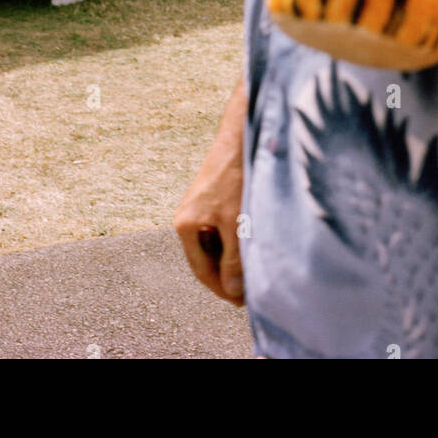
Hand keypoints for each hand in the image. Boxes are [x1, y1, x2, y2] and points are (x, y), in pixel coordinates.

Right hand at [174, 117, 244, 305]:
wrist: (241, 136)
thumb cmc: (236, 177)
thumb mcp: (237, 222)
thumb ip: (234, 258)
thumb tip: (232, 289)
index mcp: (185, 226)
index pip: (201, 271)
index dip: (221, 289)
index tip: (241, 301)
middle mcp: (186, 218)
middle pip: (206, 259)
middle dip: (226, 275)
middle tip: (249, 289)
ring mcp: (198, 208)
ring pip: (214, 244)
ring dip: (231, 258)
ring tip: (252, 268)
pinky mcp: (211, 199)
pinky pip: (220, 230)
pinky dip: (233, 240)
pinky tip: (250, 243)